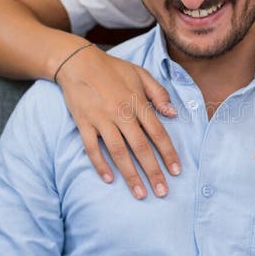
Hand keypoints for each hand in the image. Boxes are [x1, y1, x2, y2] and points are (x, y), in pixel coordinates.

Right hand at [55, 44, 180, 198]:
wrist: (78, 62)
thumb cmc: (112, 68)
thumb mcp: (141, 74)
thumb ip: (159, 94)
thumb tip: (173, 114)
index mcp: (137, 103)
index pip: (157, 133)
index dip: (168, 153)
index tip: (176, 172)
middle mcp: (121, 113)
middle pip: (140, 147)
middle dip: (153, 172)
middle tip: (162, 192)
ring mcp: (101, 119)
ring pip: (118, 152)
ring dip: (130, 175)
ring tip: (140, 194)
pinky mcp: (84, 123)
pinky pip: (91, 148)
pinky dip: (100, 164)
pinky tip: (109, 179)